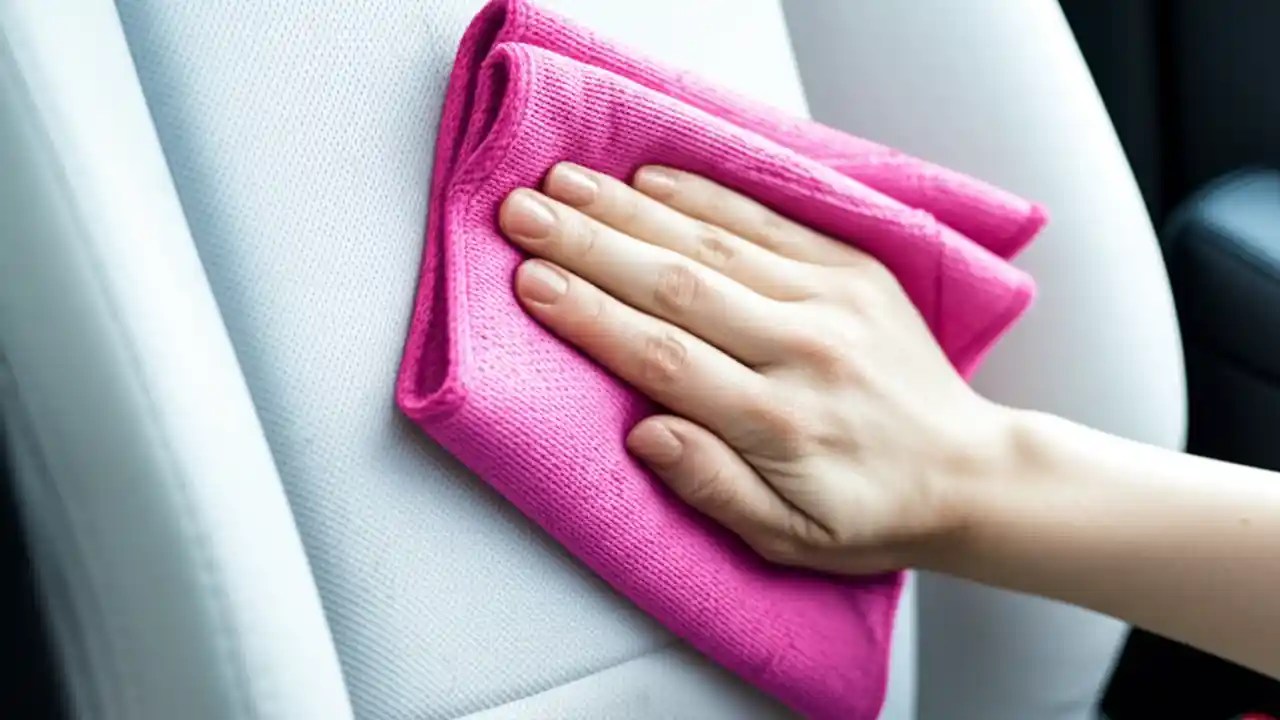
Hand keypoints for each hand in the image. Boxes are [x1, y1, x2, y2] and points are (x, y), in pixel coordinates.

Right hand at [499, 163, 1017, 573]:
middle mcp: (803, 349)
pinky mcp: (853, 267)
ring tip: (565, 183)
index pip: (663, 356)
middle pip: (676, 285)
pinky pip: (769, 218)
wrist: (968, 472)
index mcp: (778, 422)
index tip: (530, 280)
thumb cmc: (867, 511)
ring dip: (630, 209)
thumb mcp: (787, 537)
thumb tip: (644, 434)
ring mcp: (832, 299)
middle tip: (522, 213)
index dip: (590, 315)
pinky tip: (649, 177)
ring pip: (714, 243)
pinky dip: (704, 195)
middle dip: (589, 244)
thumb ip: (712, 487)